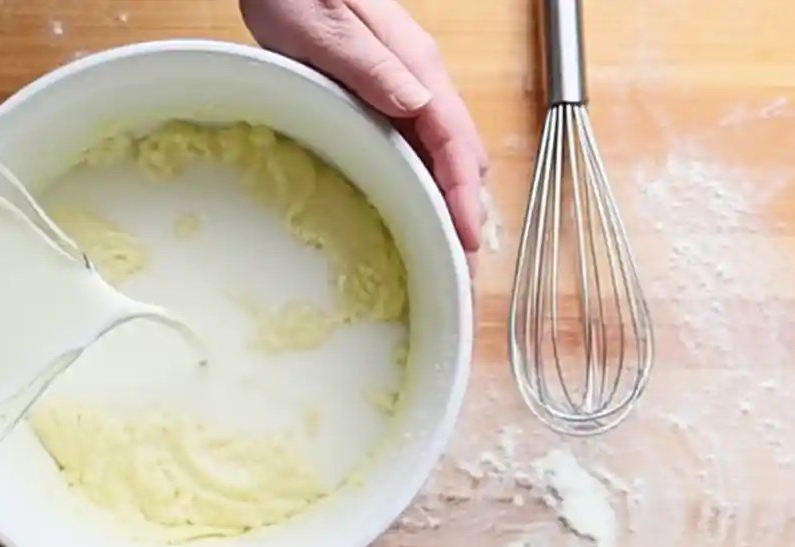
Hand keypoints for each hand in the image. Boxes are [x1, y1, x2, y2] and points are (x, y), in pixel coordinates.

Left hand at [240, 0, 488, 274]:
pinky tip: (414, 213)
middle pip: (458, 154)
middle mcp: (418, 79)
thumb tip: (416, 106)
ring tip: (445, 255)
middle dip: (464, 210)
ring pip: (440, 154)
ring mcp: (403, 88)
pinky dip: (423, 185)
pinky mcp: (381, 96)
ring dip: (447, 203)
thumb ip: (370, 65)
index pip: (453, 139)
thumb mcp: (326, 28)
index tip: (468, 239)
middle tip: (460, 270)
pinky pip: (413, 148)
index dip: (463, 193)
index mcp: (414, 66)